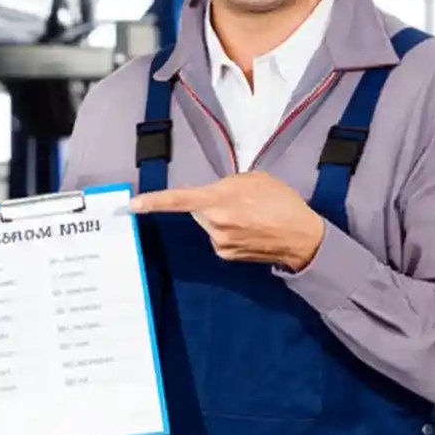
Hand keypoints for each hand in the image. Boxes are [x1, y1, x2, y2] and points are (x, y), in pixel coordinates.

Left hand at [129, 171, 324, 271]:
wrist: (302, 237)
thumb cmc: (281, 202)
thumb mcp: (254, 180)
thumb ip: (227, 184)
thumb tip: (214, 194)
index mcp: (218, 200)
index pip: (178, 200)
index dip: (153, 202)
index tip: (132, 205)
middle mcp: (214, 223)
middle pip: (197, 209)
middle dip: (210, 203)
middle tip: (238, 201)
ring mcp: (219, 242)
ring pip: (208, 223)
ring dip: (221, 217)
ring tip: (250, 216)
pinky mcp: (226, 255)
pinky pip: (218, 237)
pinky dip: (228, 231)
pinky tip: (250, 229)